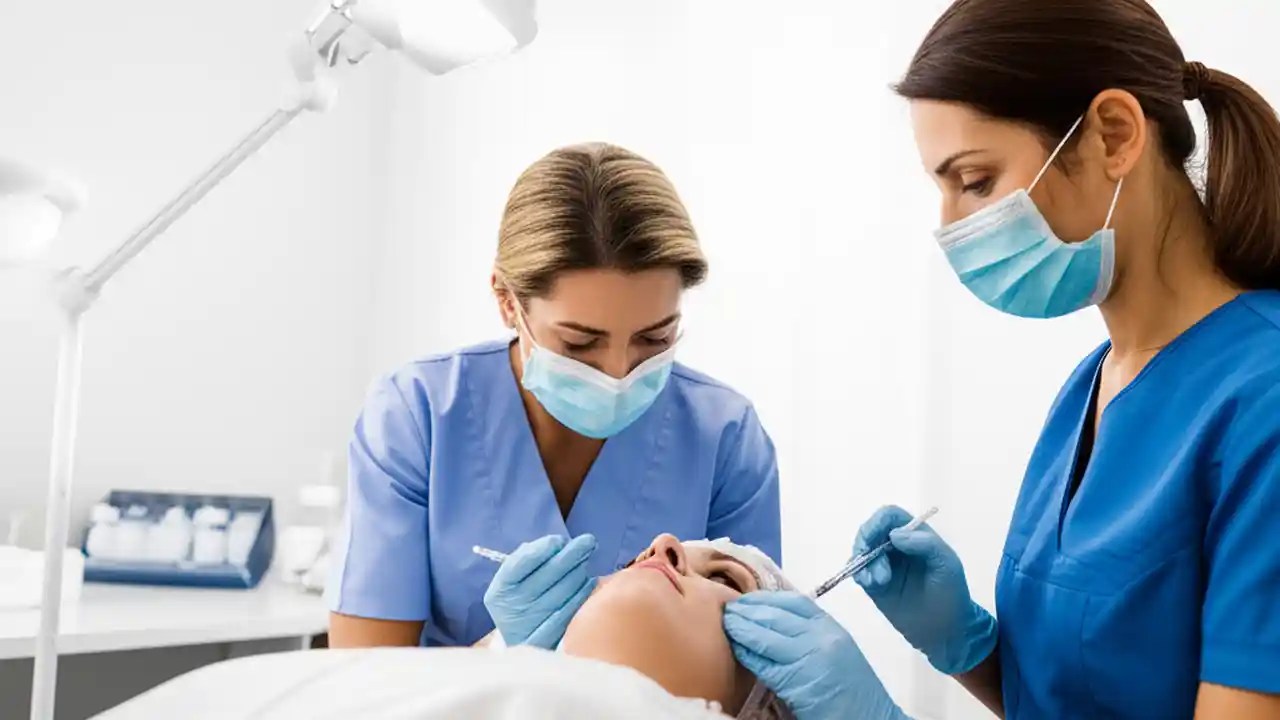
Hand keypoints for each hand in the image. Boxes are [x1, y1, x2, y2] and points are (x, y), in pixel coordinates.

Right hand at [483, 534, 597, 648]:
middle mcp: (515, 607)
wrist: (522, 637)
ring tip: (585, 561)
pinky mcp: (553, 636)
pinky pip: (574, 608)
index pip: (522, 563)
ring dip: (580, 571)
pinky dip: (584, 592)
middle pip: (548, 574)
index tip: (560, 539)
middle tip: (588, 541)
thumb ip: (529, 557)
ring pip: (566, 589)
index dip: (543, 548)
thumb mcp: (514, 579)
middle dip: (571, 554)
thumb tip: (557, 543)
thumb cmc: (522, 596)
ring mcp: (534, 624)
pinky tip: (591, 583)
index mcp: (501, 590)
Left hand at [724, 592, 906, 719]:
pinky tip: (736, 648)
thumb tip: (774, 622)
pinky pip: (763, 663)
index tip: (749, 597)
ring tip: (727, 623)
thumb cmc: (854, 690)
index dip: (766, 597)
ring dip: (741, 628)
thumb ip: (811, 634)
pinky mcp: (795, 682)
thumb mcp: (838, 650)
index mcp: (831, 628)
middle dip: (748, 609)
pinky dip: (747, 653)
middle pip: (775, 615)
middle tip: (729, 608)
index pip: (794, 602)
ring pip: (765, 635)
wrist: (871, 718)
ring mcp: (808, 659)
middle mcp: (821, 638)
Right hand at [853, 505, 996, 674]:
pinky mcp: (874, 584)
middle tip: (871, 564)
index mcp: (915, 536)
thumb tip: (894, 534)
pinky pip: (858, 571)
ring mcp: (883, 565)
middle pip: (870, 530)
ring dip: (864, 563)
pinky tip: (869, 584)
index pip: (890, 516)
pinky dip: (859, 574)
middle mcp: (896, 546)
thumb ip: (926, 544)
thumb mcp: (947, 566)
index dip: (877, 522)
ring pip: (861, 551)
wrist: (944, 633)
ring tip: (878, 583)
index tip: (873, 538)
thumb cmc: (951, 596)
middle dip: (866, 544)